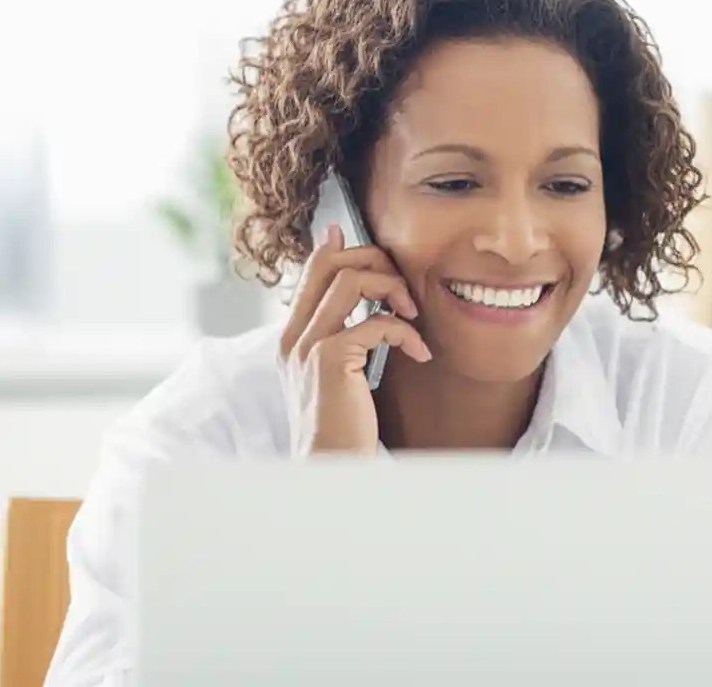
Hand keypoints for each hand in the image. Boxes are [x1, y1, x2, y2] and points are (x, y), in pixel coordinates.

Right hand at [277, 225, 431, 455]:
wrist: (330, 468)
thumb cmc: (342, 427)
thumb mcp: (337, 377)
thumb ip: (343, 339)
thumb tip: (366, 304)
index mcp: (292, 338)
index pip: (310, 272)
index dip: (339, 248)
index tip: (367, 244)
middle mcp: (294, 337)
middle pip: (330, 264)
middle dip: (375, 263)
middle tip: (403, 290)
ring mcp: (308, 347)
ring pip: (350, 282)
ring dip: (392, 289)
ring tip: (412, 315)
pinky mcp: (330, 361)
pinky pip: (377, 322)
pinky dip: (406, 332)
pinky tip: (420, 352)